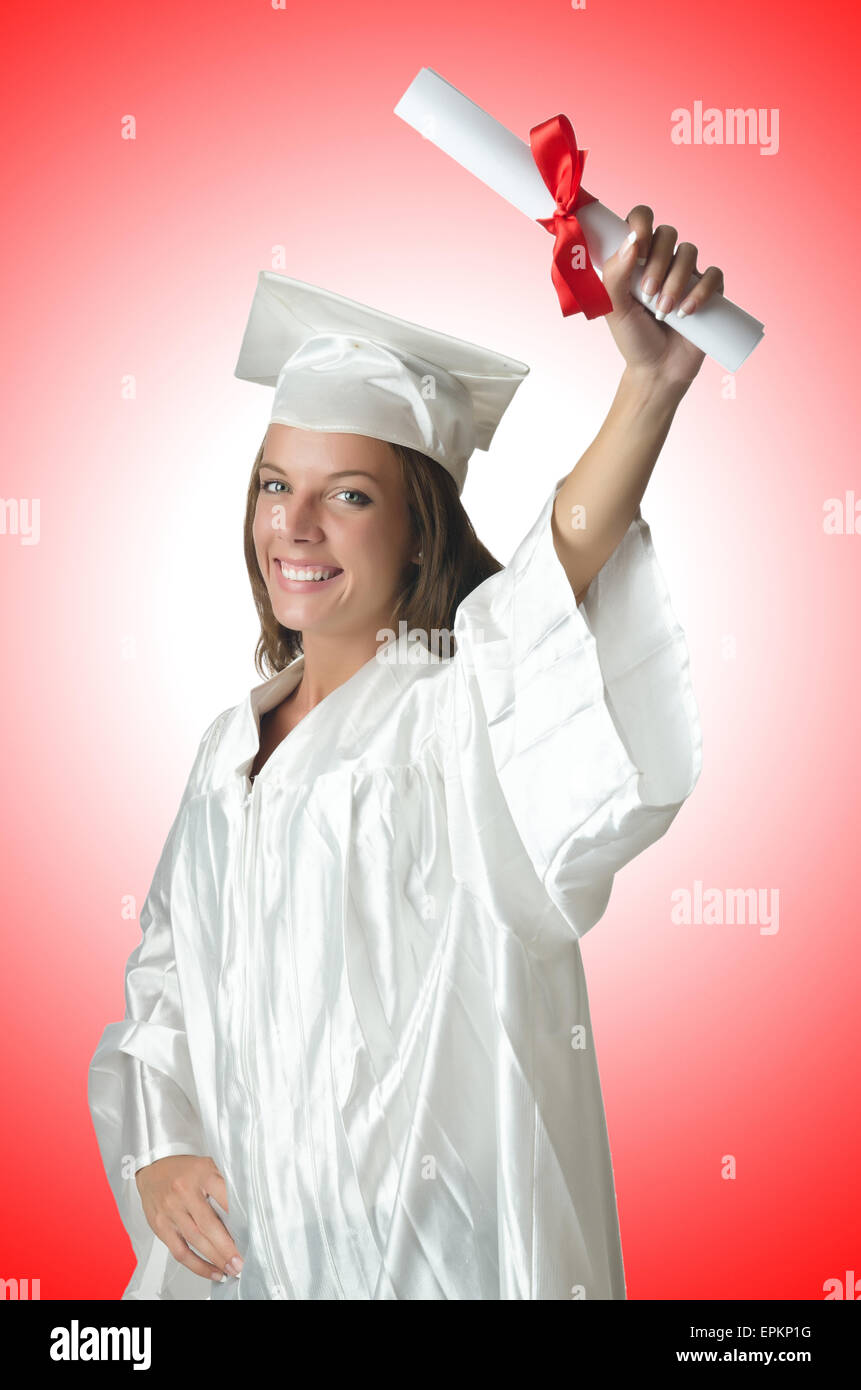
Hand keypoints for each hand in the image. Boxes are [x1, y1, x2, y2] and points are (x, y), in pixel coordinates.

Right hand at [135, 1153, 242, 1283]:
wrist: (152, 1168)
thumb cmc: (183, 1169)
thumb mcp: (207, 1165)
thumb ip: (223, 1184)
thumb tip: (245, 1209)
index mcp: (201, 1174)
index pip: (224, 1198)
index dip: (238, 1219)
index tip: (251, 1234)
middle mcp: (184, 1193)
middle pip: (208, 1226)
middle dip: (226, 1248)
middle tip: (240, 1262)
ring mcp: (171, 1211)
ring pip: (195, 1241)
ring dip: (215, 1259)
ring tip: (230, 1269)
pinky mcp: (161, 1227)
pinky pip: (180, 1251)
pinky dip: (197, 1265)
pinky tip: (211, 1271)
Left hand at [599, 205, 724, 387]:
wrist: (657, 369)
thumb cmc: (633, 338)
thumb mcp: (614, 309)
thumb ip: (614, 275)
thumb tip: (631, 242)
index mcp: (636, 259)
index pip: (641, 220)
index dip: (641, 224)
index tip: (637, 248)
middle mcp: (662, 260)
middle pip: (667, 233)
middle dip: (657, 262)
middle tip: (647, 293)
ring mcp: (687, 274)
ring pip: (689, 251)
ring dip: (676, 280)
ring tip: (664, 310)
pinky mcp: (708, 291)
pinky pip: (713, 274)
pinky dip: (701, 290)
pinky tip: (687, 311)